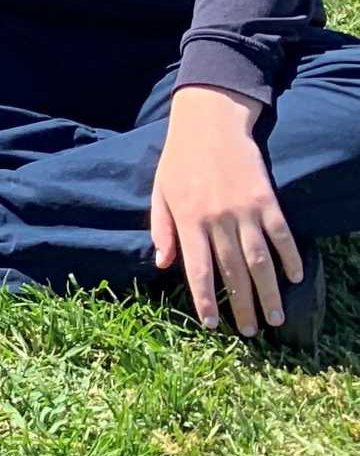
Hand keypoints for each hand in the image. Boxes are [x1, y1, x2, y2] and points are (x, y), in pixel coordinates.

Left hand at [151, 85, 301, 335]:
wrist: (209, 123)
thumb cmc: (179, 159)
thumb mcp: (160, 191)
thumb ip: (161, 228)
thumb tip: (162, 264)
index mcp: (188, 220)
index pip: (197, 270)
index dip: (205, 300)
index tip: (212, 325)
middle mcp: (218, 219)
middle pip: (233, 272)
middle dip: (242, 306)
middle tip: (252, 332)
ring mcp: (246, 211)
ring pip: (260, 261)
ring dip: (270, 292)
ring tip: (277, 317)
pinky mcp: (268, 200)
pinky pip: (282, 235)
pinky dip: (290, 258)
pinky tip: (295, 278)